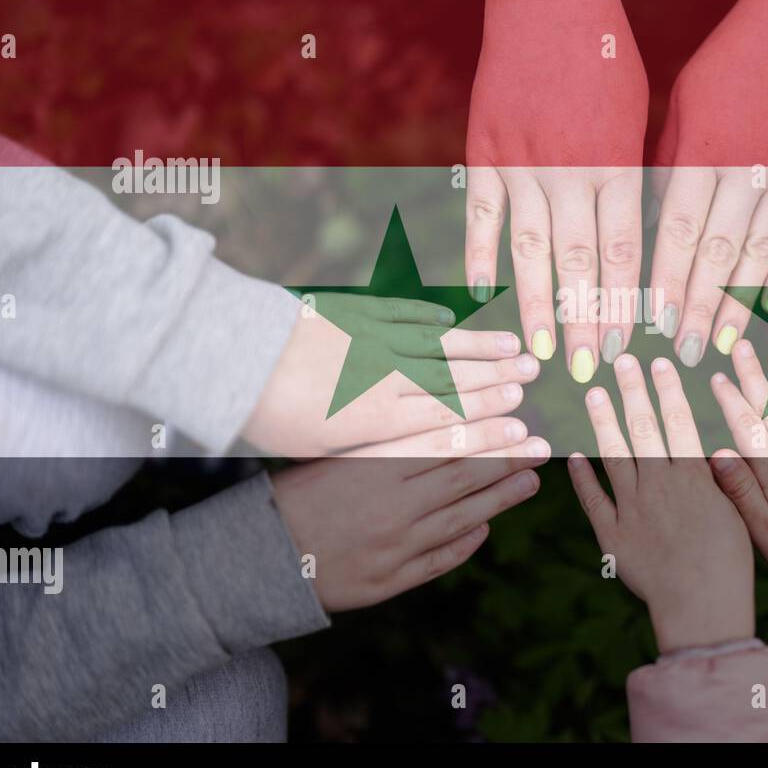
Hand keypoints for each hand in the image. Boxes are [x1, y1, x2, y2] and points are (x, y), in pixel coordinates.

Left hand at [242, 295, 538, 457]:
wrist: (232, 357)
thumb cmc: (266, 416)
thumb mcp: (317, 448)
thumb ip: (367, 447)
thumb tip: (404, 453)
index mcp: (377, 421)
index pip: (447, 422)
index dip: (489, 423)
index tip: (522, 424)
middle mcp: (385, 379)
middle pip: (454, 382)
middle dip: (499, 381)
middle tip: (534, 379)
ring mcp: (374, 342)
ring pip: (439, 347)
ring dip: (480, 348)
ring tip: (514, 348)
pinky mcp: (356, 315)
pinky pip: (403, 315)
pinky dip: (431, 319)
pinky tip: (454, 322)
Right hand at [271, 424, 550, 610]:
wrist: (257, 560)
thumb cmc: (291, 497)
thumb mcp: (333, 457)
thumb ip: (383, 445)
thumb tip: (435, 426)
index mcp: (374, 466)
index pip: (444, 442)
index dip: (487, 431)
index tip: (519, 419)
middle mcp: (390, 505)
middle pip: (462, 477)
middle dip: (508, 460)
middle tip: (543, 446)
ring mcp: (394, 546)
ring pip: (461, 517)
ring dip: (500, 499)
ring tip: (530, 482)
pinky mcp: (391, 580)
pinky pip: (441, 559)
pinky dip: (467, 542)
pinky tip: (487, 527)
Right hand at [465, 0, 647, 381]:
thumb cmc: (606, 55)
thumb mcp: (639, 116)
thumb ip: (632, 178)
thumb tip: (634, 239)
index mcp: (617, 161)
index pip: (622, 250)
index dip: (623, 303)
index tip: (625, 345)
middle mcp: (570, 168)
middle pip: (578, 261)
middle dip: (583, 322)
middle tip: (584, 371)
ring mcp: (522, 160)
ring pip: (529, 248)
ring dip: (534, 305)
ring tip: (535, 354)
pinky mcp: (486, 148)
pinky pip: (481, 212)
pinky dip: (479, 252)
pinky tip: (479, 291)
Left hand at [567, 355, 754, 652]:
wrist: (703, 606)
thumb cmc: (731, 564)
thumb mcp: (739, 512)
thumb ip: (723, 478)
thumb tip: (717, 445)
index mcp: (694, 478)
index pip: (678, 422)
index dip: (667, 390)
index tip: (658, 363)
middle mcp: (660, 486)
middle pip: (644, 430)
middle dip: (633, 392)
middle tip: (621, 362)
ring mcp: (632, 510)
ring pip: (615, 457)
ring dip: (604, 423)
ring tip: (594, 394)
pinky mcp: (613, 536)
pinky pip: (593, 500)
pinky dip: (582, 477)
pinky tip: (573, 455)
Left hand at [649, 0, 767, 366]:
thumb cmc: (730, 62)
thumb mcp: (682, 105)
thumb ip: (669, 168)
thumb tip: (653, 231)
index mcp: (705, 146)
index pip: (680, 230)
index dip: (668, 281)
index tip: (654, 323)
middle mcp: (751, 165)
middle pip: (721, 252)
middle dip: (701, 309)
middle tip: (685, 354)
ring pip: (763, 253)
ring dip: (742, 306)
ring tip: (724, 348)